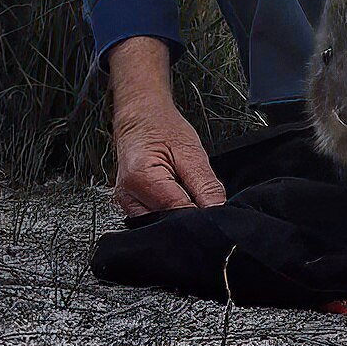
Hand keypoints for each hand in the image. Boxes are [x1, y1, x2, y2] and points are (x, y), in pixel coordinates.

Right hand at [109, 37, 227, 216]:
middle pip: (168, 224)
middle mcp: (129, 197)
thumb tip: (218, 212)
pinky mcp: (133, 209)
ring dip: (181, 216)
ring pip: (162, 226)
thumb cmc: (161, 128)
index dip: (201, 214)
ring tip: (187, 192)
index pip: (179, 212)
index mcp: (142, 178)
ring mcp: (128, 205)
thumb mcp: (191, 151)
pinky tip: (179, 199)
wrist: (140, 119)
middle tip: (203, 198)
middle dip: (191, 218)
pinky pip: (157, 221)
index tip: (215, 209)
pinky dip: (172, 214)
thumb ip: (206, 185)